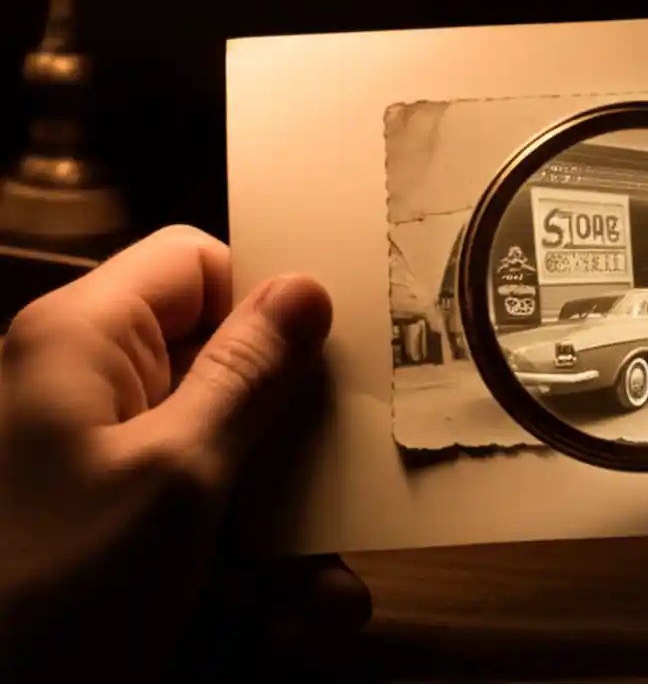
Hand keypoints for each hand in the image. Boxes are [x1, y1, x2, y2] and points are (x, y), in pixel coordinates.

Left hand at [0, 226, 369, 679]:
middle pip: (226, 368)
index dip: (267, 302)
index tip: (333, 364)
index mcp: (84, 340)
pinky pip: (204, 521)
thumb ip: (248, 375)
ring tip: (321, 599)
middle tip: (353, 483)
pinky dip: (250, 569)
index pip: (197, 265)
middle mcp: (90, 389)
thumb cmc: (56, 588)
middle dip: (292, 438)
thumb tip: (306, 286)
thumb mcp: (176, 476)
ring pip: (229, 456)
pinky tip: (286, 621)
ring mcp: (102, 464)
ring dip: (284, 525)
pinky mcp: (116, 528)